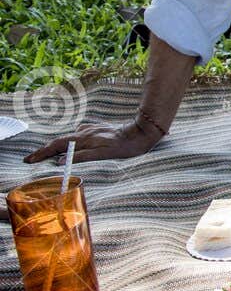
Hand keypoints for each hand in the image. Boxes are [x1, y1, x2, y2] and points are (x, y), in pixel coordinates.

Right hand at [25, 120, 158, 165]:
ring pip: (69, 137)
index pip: (57, 146)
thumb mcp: (103, 154)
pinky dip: (69, 141)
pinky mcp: (98, 129)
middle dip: (45, 150)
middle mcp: (85, 131)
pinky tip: (72, 143)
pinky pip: (78, 135)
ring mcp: (91, 129)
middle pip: (60, 141)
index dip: (42, 153)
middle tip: (32, 158)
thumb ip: (81, 156)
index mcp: (83, 138)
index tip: (29, 160)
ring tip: (46, 153)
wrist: (141, 132)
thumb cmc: (124, 146)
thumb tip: (60, 161)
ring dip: (56, 145)